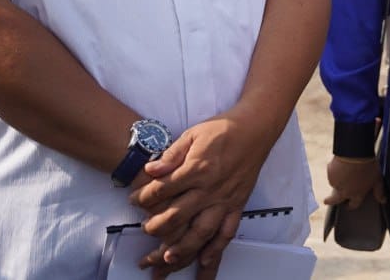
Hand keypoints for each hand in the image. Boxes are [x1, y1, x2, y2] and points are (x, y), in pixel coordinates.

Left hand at [129, 114, 270, 278]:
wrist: (255, 128)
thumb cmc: (223, 129)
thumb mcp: (193, 134)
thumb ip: (171, 154)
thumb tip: (151, 169)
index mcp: (197, 168)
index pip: (163, 189)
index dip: (143, 197)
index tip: (134, 200)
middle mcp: (210, 188)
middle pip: (178, 216)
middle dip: (156, 227)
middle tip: (145, 230)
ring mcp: (225, 200)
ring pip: (201, 231)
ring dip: (183, 248)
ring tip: (167, 259)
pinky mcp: (237, 205)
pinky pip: (227, 232)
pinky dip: (216, 249)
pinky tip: (204, 262)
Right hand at [324, 156, 383, 208]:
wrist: (355, 154)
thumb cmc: (369, 166)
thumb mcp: (377, 180)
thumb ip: (379, 191)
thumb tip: (383, 201)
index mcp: (357, 194)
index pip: (353, 204)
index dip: (352, 205)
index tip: (348, 205)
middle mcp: (345, 192)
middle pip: (335, 200)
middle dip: (331, 201)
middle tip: (326, 201)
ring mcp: (336, 184)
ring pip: (334, 184)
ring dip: (336, 180)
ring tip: (340, 172)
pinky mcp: (330, 174)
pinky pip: (331, 173)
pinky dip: (334, 170)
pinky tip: (339, 164)